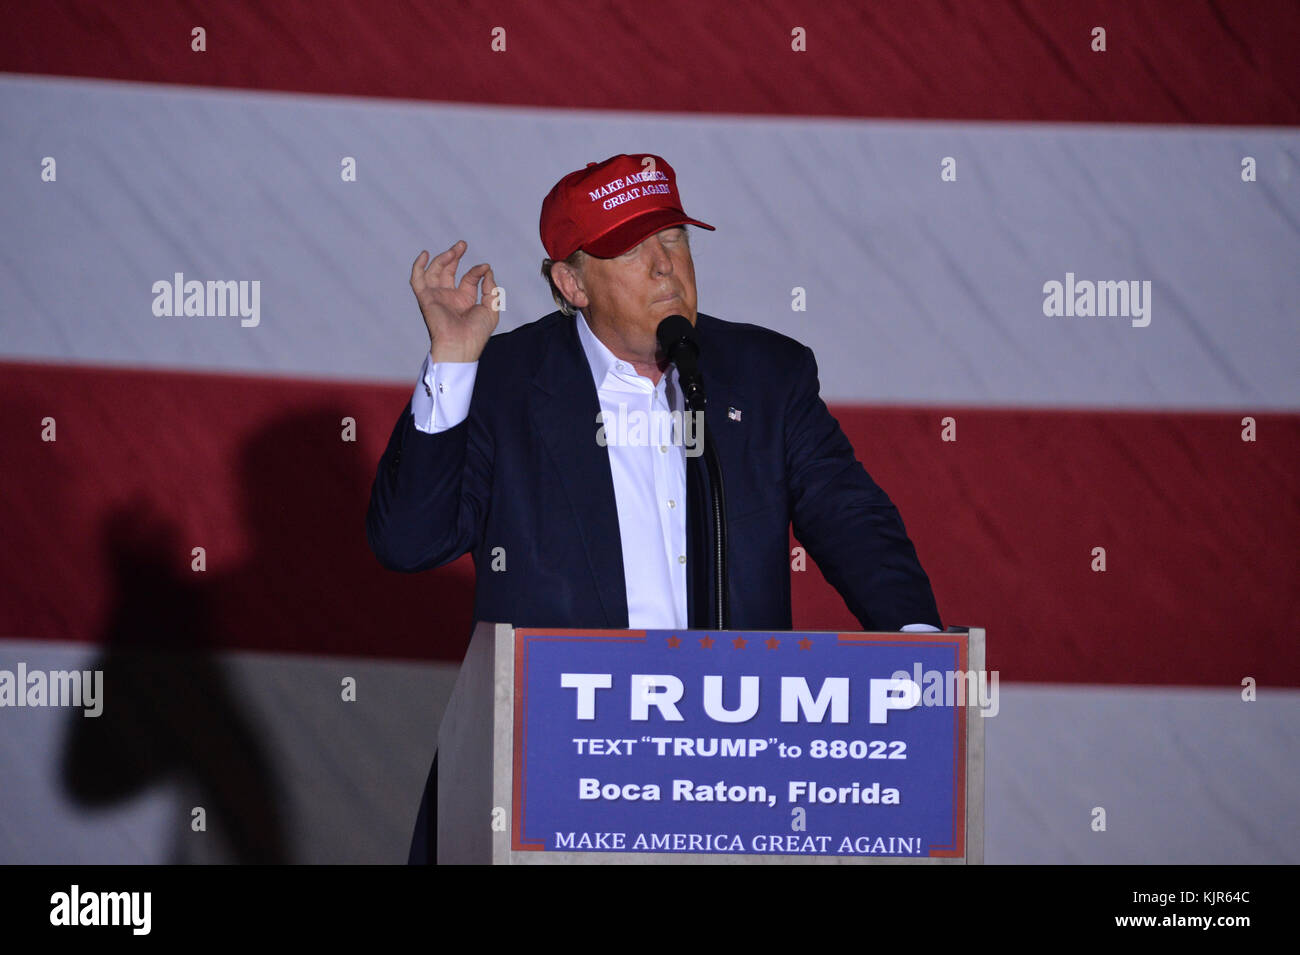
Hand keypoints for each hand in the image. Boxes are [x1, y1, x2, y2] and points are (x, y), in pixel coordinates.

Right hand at [410, 240, 498, 361]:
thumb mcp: (491, 308)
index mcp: (465, 300)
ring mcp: (437, 297)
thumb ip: (490, 289)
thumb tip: (487, 270)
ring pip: (435, 272)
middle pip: (448, 270)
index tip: (485, 268)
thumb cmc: (477, 333)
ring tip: (454, 250)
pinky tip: (425, 255)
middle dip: (454, 256)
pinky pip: (417, 280)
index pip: (469, 278)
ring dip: (442, 258)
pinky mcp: (426, 299)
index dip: (477, 271)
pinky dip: (418, 266)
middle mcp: (449, 297)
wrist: (461, 345)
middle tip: (462, 244)